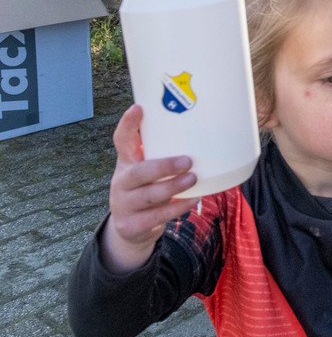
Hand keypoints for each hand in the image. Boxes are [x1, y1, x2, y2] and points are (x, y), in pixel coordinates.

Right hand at [103, 105, 198, 273]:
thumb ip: (164, 152)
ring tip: (193, 178)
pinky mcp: (131, 225)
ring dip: (172, 187)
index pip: (121, 140)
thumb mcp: (149, 169)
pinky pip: (156, 217)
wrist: (131, 228)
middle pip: (136, 173)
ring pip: (147, 196)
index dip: (128, 125)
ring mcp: (123, 205)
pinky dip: (177, 208)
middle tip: (188, 161)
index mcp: (126, 163)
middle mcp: (121, 182)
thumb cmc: (148, 187)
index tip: (138, 108)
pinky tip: (193, 199)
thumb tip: (206, 128)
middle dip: (162, 167)